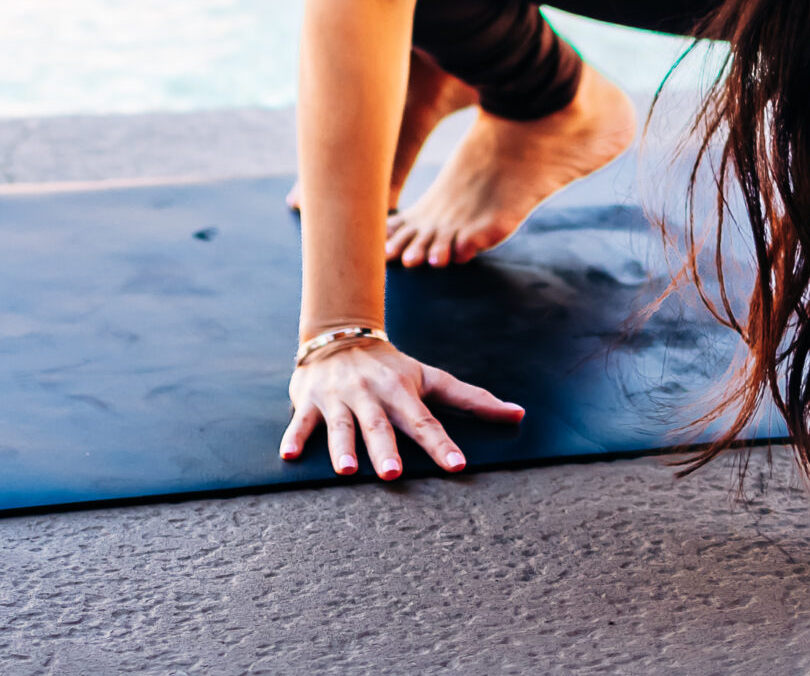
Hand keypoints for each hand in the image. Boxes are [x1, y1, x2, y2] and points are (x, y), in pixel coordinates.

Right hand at [282, 337, 524, 478]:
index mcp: (402, 392)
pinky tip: (290, 455)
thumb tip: (519, 414)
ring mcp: (339, 398)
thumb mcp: (430, 378)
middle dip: (386, 449)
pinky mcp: (309, 401)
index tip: (457, 465)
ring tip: (347, 471)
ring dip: (342, 447)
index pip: (426, 421)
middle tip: (394, 474)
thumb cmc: (392, 368)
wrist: (340, 336)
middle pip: (380, 426)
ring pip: (341, 425)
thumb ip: (472, 399)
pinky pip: (301, 421)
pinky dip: (294, 436)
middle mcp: (371, 395)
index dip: (441, 444)